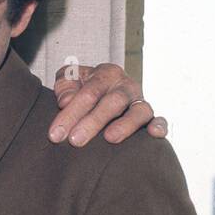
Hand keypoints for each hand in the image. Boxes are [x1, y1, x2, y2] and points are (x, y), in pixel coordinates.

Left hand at [50, 62, 167, 146]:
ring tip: (110, 139)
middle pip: (112, 102)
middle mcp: (126, 85)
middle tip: (75, 141)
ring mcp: (140, 101)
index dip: (71, 113)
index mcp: (105, 73)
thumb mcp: (69, 80)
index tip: (55, 134)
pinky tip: (154, 134)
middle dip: (92, 122)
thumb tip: (65, 101)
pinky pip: (159, 119)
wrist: (104, 92)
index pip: (88, 92)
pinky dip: (159, 126)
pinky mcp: (151, 116)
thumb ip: (64, 86)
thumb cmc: (82, 89)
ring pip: (138, 111)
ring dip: (125, 125)